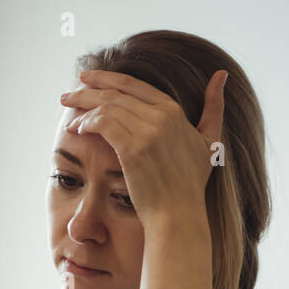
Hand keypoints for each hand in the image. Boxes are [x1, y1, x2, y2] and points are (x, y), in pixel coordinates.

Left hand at [58, 68, 225, 224]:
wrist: (178, 214)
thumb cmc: (190, 184)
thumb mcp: (209, 140)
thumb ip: (214, 107)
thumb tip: (221, 75)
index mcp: (174, 110)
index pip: (132, 85)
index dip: (107, 79)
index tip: (88, 78)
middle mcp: (161, 115)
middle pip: (115, 93)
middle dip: (87, 90)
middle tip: (66, 96)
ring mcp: (148, 131)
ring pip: (106, 107)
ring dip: (82, 109)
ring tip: (67, 115)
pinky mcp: (133, 148)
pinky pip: (103, 124)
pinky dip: (87, 124)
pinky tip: (77, 130)